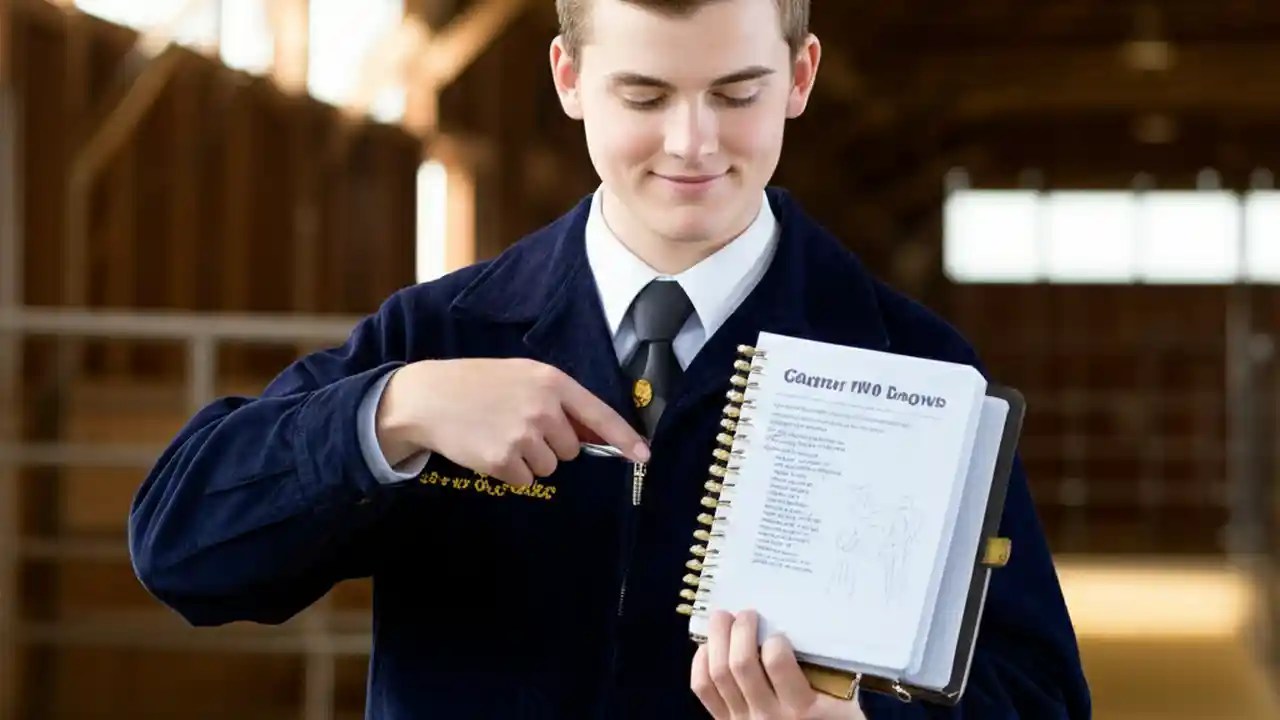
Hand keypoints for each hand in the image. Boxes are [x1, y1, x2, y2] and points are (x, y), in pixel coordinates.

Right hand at [374, 358, 648, 485]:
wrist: (429, 397)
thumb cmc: (479, 384)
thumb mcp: (523, 377)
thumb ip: (559, 401)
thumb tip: (593, 437)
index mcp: (552, 382)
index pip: (600, 415)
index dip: (625, 438)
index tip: (644, 457)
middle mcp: (543, 408)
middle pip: (572, 449)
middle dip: (551, 444)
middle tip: (518, 426)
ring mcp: (524, 435)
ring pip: (549, 467)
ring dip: (530, 459)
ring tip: (501, 435)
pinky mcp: (504, 461)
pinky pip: (526, 480)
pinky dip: (510, 472)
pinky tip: (489, 449)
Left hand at [692, 610, 866, 719]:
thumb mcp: (842, 701)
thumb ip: (826, 671)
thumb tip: (807, 628)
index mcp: (802, 709)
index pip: (777, 664)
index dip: (774, 640)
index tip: (778, 633)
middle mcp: (768, 717)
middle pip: (740, 664)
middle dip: (739, 629)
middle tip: (746, 613)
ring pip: (717, 675)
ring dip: (716, 639)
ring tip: (723, 619)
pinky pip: (703, 691)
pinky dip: (700, 663)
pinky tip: (708, 648)